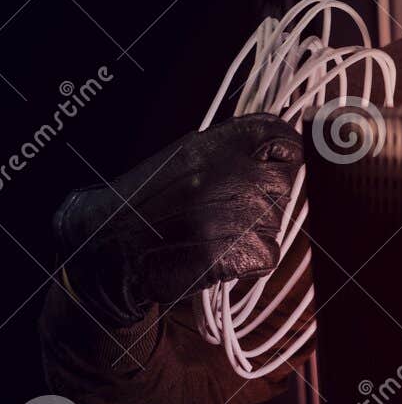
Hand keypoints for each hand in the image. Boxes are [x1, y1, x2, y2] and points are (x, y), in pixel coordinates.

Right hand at [53, 116, 303, 326]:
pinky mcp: (238, 252)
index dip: (284, 159)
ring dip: (253, 232)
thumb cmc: (152, 199)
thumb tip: (289, 148)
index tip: (274, 168)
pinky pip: (266, 256)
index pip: (288, 142)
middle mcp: (234, 172)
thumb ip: (236, 149)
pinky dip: (247, 260)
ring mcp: (238, 213)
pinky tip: (214, 254)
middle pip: (286, 186)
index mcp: (223, 142)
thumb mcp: (188, 155)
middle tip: (225, 210)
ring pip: (277, 223)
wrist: (110, 247)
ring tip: (211, 231)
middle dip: (266, 200)